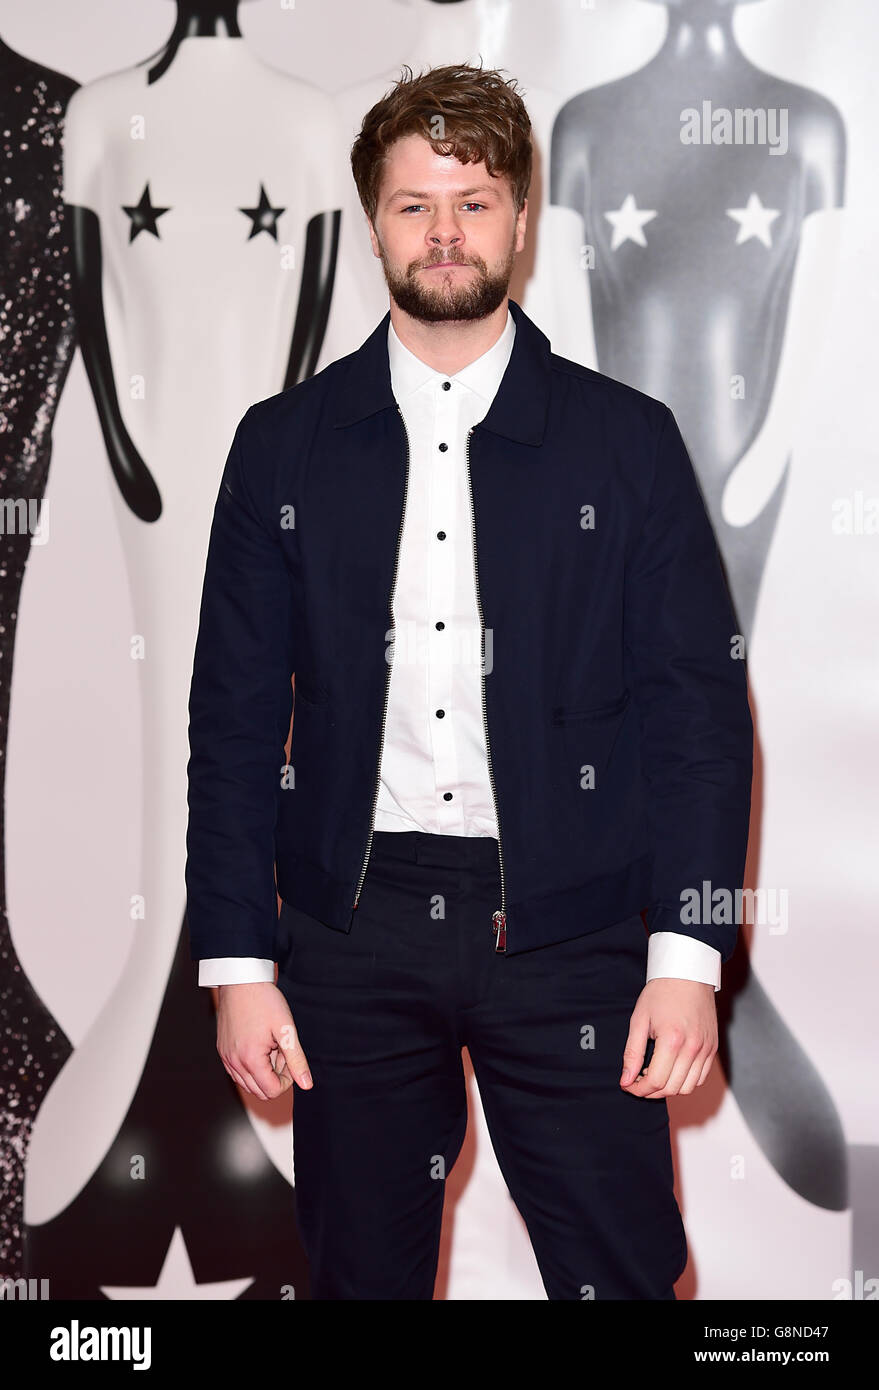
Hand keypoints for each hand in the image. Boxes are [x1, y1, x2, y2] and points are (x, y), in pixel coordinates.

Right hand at [216, 981, 312, 1099]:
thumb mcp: (286, 1029)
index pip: (272, 1091)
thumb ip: (297, 1060)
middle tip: (281, 1051)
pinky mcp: (223, 1050)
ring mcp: (226, 1057)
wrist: (241, 980)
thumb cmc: (264, 1000)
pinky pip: (237, 1072)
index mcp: (250, 1059)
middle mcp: (234, 1062)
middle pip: (259, 1091)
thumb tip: (306, 1084)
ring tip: (271, 1047)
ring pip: (247, 1084)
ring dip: (263, 1072)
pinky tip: (260, 1045)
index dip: (287, 1080)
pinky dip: (250, 1067)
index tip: (290, 1058)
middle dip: (275, 1077)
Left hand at [619, 979, 716, 1097]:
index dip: (638, 1089)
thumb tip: (626, 1080)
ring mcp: (705, 1049)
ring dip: (668, 1088)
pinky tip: (671, 1069)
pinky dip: (684, 1081)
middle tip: (637, 1080)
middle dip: (650, 1091)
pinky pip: (700, 1078)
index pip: (655, 1081)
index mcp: (672, 1040)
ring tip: (654, 1073)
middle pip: (671, 1089)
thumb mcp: (639, 1019)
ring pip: (687, 1088)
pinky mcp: (712, 1047)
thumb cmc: (662, 992)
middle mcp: (693, 1048)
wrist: (688, 973)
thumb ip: (632, 1053)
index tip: (628, 1084)